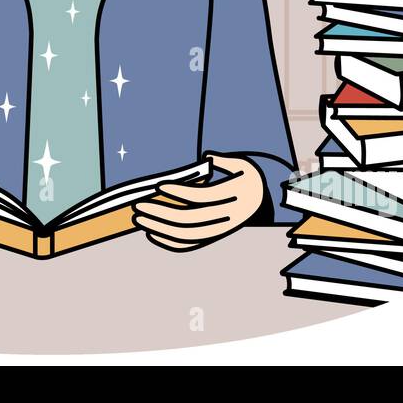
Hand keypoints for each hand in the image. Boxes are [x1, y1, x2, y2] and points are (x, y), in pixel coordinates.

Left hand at [132, 153, 264, 250]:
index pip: (204, 196)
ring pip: (187, 235)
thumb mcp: (243, 164)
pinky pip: (190, 245)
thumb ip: (225, 161)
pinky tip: (151, 234)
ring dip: (160, 229)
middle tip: (139, 205)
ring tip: (140, 219)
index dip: (181, 192)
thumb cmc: (246, 177)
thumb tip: (207, 158)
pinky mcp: (214, 238)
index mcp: (236, 195)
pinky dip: (169, 242)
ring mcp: (221, 230)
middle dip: (162, 213)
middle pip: (191, 219)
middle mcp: (229, 216)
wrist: (263, 200)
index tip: (160, 186)